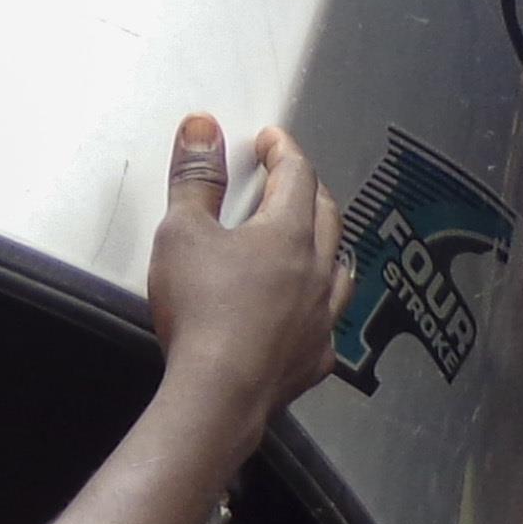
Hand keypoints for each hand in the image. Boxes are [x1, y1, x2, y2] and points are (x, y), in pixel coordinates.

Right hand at [144, 114, 343, 448]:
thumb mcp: (182, 231)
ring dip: (327, 244)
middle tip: (287, 178)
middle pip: (326, 215)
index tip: (270, 140)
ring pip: (340, 267)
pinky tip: (308, 312)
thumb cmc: (200, 310)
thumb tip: (202, 128)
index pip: (297, 174)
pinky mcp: (316, 358)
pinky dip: (321, 304)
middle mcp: (318, 271)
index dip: (283, 150)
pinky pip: (329, 321)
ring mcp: (322, 317)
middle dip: (308, 189)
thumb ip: (194, 177)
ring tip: (312, 239)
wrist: (217, 394)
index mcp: (289, 233)